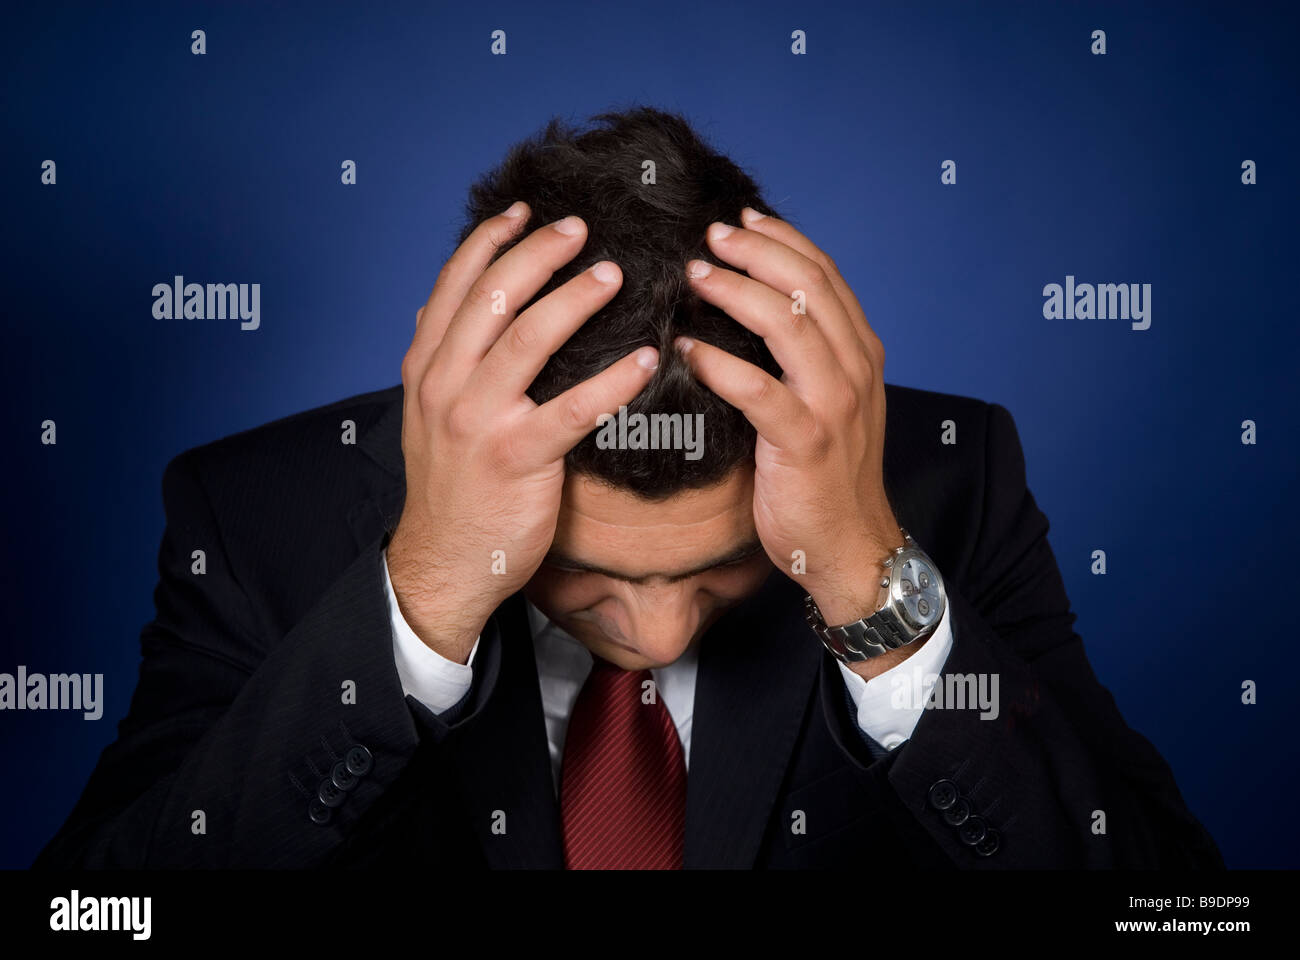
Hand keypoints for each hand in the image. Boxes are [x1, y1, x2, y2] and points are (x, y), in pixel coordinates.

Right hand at [387, 204, 658, 662]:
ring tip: (614, 276)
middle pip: (492, 298)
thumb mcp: (429, 415)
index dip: (490, 241)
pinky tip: (644, 360)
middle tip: (581, 227)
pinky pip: (573, 409)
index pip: (455, 286)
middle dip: (537, 253)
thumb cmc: (452, 486)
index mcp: (426, 368)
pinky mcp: (517, 458)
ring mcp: (478, 421)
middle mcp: (445, 385)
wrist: (446, 561)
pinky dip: (611, 379)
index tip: (524, 210)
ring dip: (574, 300)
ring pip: (527, 339)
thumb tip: (447, 307)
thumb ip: (442, 361)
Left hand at [677, 207, 902, 631]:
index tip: (741, 217)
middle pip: (806, 286)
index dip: (782, 238)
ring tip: (694, 276)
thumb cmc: (827, 474)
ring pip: (786, 325)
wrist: (850, 545)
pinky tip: (686, 349)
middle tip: (708, 235)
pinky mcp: (805, 442)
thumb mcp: (829, 401)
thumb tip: (756, 307)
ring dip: (735, 292)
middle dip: (754, 250)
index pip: (824, 274)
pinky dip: (719, 364)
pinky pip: (758, 390)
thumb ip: (806, 355)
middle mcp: (854, 368)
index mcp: (860, 352)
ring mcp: (833, 404)